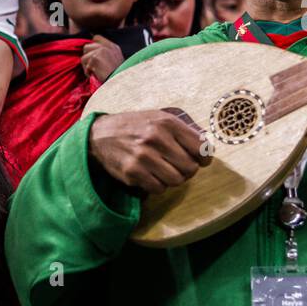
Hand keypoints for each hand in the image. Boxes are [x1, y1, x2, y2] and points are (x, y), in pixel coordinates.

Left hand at [80, 35, 124, 82]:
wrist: (119, 81)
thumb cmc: (116, 75)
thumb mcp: (116, 60)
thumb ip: (107, 53)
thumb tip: (93, 53)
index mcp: (113, 46)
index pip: (96, 37)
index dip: (92, 46)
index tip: (92, 56)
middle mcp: (107, 46)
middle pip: (87, 47)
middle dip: (87, 57)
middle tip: (92, 67)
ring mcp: (101, 50)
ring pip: (84, 56)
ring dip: (86, 66)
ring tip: (94, 72)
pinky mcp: (95, 57)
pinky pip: (84, 64)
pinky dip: (87, 72)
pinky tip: (95, 75)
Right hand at [89, 109, 208, 194]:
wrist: (99, 135)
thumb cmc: (134, 126)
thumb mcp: (159, 117)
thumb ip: (183, 130)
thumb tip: (207, 148)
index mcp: (167, 123)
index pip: (201, 148)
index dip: (204, 158)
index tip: (200, 160)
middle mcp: (156, 138)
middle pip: (190, 168)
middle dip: (188, 171)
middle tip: (179, 167)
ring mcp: (143, 156)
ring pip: (176, 181)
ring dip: (173, 179)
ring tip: (164, 171)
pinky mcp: (132, 172)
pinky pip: (158, 188)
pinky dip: (158, 185)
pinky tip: (151, 176)